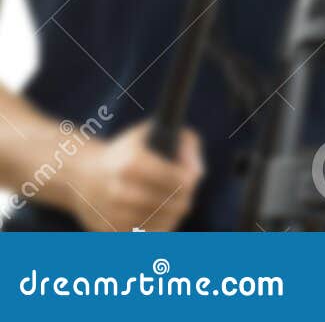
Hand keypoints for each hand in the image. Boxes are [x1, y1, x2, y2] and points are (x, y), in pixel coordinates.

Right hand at [71, 122, 203, 231]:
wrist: (81, 175)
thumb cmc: (128, 151)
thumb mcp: (153, 134)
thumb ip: (185, 144)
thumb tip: (197, 174)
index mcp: (131, 164)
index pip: (177, 180)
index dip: (189, 180)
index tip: (190, 177)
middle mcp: (119, 191)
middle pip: (173, 203)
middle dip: (184, 197)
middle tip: (185, 193)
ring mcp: (113, 214)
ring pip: (163, 222)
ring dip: (173, 213)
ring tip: (176, 204)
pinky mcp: (110, 232)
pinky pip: (147, 237)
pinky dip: (158, 228)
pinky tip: (161, 218)